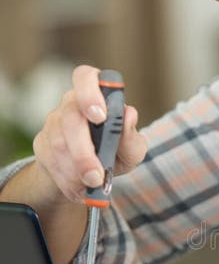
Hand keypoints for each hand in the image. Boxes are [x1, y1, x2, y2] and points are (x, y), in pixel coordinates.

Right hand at [32, 65, 146, 203]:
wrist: (90, 175)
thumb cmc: (115, 153)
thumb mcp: (131, 151)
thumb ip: (132, 137)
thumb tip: (129, 115)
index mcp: (96, 95)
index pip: (85, 76)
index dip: (90, 93)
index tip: (100, 116)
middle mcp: (71, 103)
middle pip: (71, 118)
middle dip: (83, 152)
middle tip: (96, 175)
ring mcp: (53, 122)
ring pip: (58, 143)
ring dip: (76, 169)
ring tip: (92, 183)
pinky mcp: (41, 143)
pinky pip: (50, 161)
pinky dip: (66, 179)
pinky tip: (78, 187)